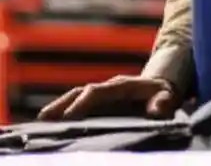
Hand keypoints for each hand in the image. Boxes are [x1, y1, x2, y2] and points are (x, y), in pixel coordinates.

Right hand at [37, 76, 179, 120]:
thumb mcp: (169, 98)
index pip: (96, 92)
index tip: (70, 116)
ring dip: (58, 107)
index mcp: (121, 86)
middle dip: (61, 104)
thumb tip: (156, 110)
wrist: (163, 86)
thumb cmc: (165, 94)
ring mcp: (102, 95)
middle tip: (43, 118)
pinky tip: (53, 123)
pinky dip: (64, 110)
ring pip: (75, 97)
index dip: (82, 103)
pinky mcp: (100, 103)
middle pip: (79, 92)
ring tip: (41, 121)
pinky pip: (78, 104)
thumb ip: (163, 103)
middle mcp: (107, 88)